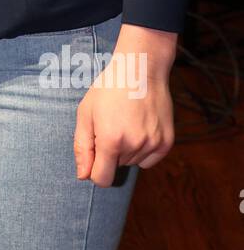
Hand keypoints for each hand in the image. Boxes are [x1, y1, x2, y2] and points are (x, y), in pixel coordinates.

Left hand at [74, 25, 176, 187]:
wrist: (141, 69)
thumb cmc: (109, 89)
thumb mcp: (86, 113)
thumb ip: (82, 148)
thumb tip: (83, 176)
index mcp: (110, 140)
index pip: (102, 179)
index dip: (95, 172)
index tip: (96, 157)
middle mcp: (134, 145)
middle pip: (117, 167)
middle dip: (111, 152)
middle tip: (112, 125)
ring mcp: (153, 143)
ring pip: (133, 163)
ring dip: (127, 150)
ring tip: (127, 122)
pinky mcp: (167, 142)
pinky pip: (150, 160)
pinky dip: (143, 150)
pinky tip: (140, 128)